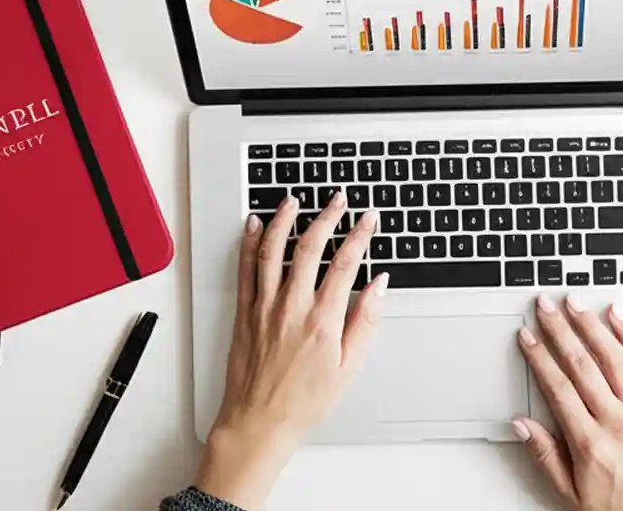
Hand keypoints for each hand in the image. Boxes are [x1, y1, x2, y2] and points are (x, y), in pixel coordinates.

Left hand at [195, 193, 385, 509]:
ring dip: (285, 220)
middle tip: (338, 199)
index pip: (345, 264)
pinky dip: (250, 244)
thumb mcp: (349, 368)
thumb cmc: (304, 402)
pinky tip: (256, 226)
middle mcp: (291, 307)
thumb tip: (379, 287)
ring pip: (273, 251)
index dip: (359, 235)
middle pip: (310, 248)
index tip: (367, 219)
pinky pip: (245, 270)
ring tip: (294, 201)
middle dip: (327, 216)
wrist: (259, 423)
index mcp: (322, 320)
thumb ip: (365, 322)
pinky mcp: (244, 314)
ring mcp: (264, 308)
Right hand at [515, 295, 622, 510]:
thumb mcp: (572, 493)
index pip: (557, 387)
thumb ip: (546, 455)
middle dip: (559, 330)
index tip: (526, 336)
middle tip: (544, 306)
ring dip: (591, 325)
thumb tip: (522, 425)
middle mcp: (616, 421)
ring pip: (613, 357)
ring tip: (575, 303)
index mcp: (589, 442)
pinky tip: (618, 317)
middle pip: (581, 364)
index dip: (538, 357)